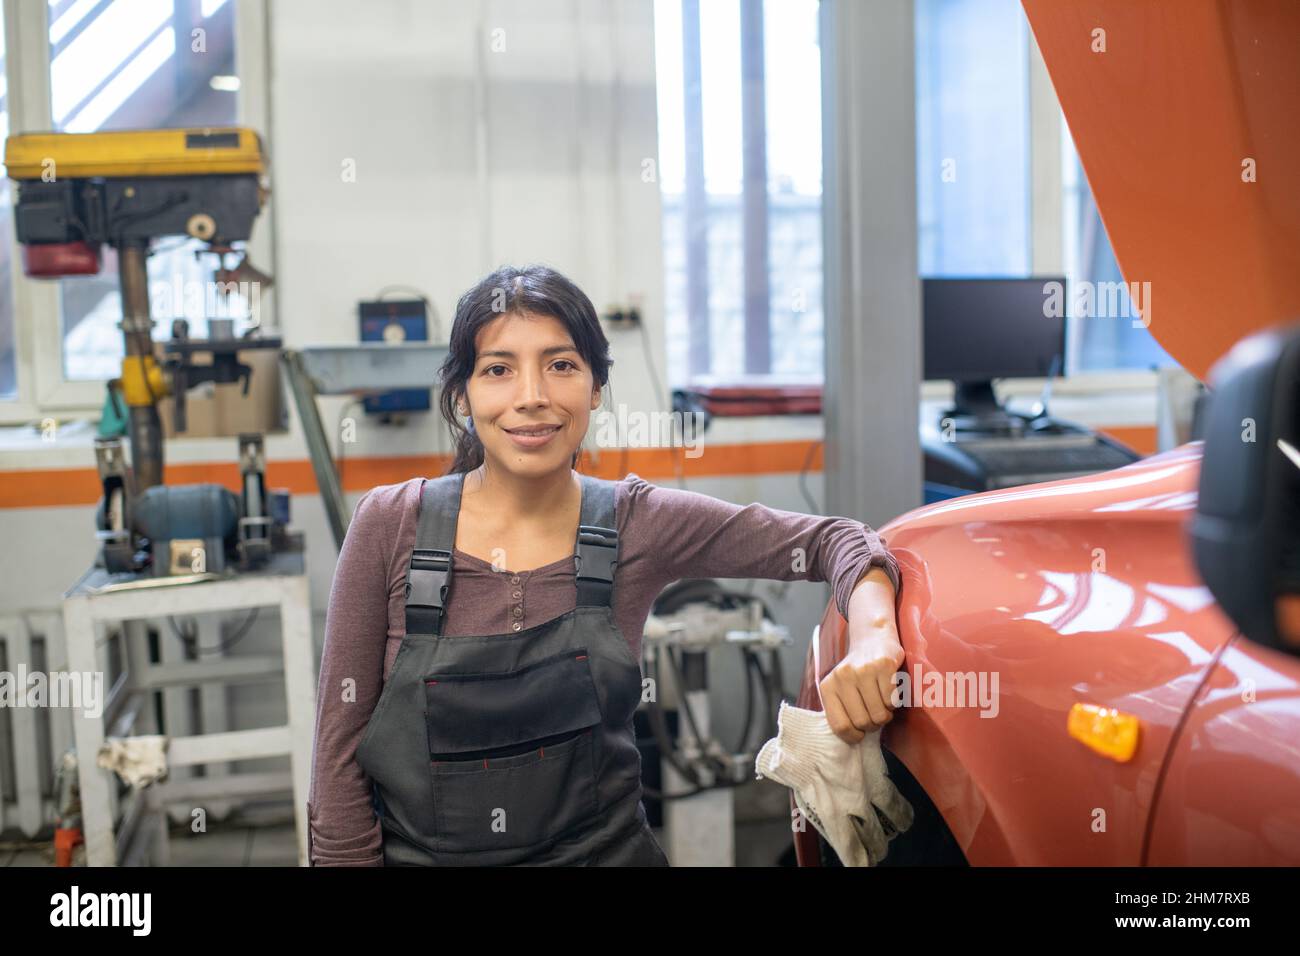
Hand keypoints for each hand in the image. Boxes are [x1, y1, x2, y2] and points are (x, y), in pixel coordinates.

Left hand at [819, 566, 904, 743]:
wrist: (872, 638)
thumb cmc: (857, 672)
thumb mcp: (841, 689)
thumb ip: (842, 710)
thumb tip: (852, 741)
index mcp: (828, 686)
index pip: (840, 726)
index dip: (854, 736)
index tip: (860, 732)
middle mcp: (843, 677)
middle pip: (863, 723)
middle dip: (873, 723)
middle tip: (874, 711)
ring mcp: (863, 670)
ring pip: (880, 714)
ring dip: (885, 712)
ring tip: (882, 700)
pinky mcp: (884, 665)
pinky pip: (893, 700)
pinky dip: (895, 701)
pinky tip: (889, 689)